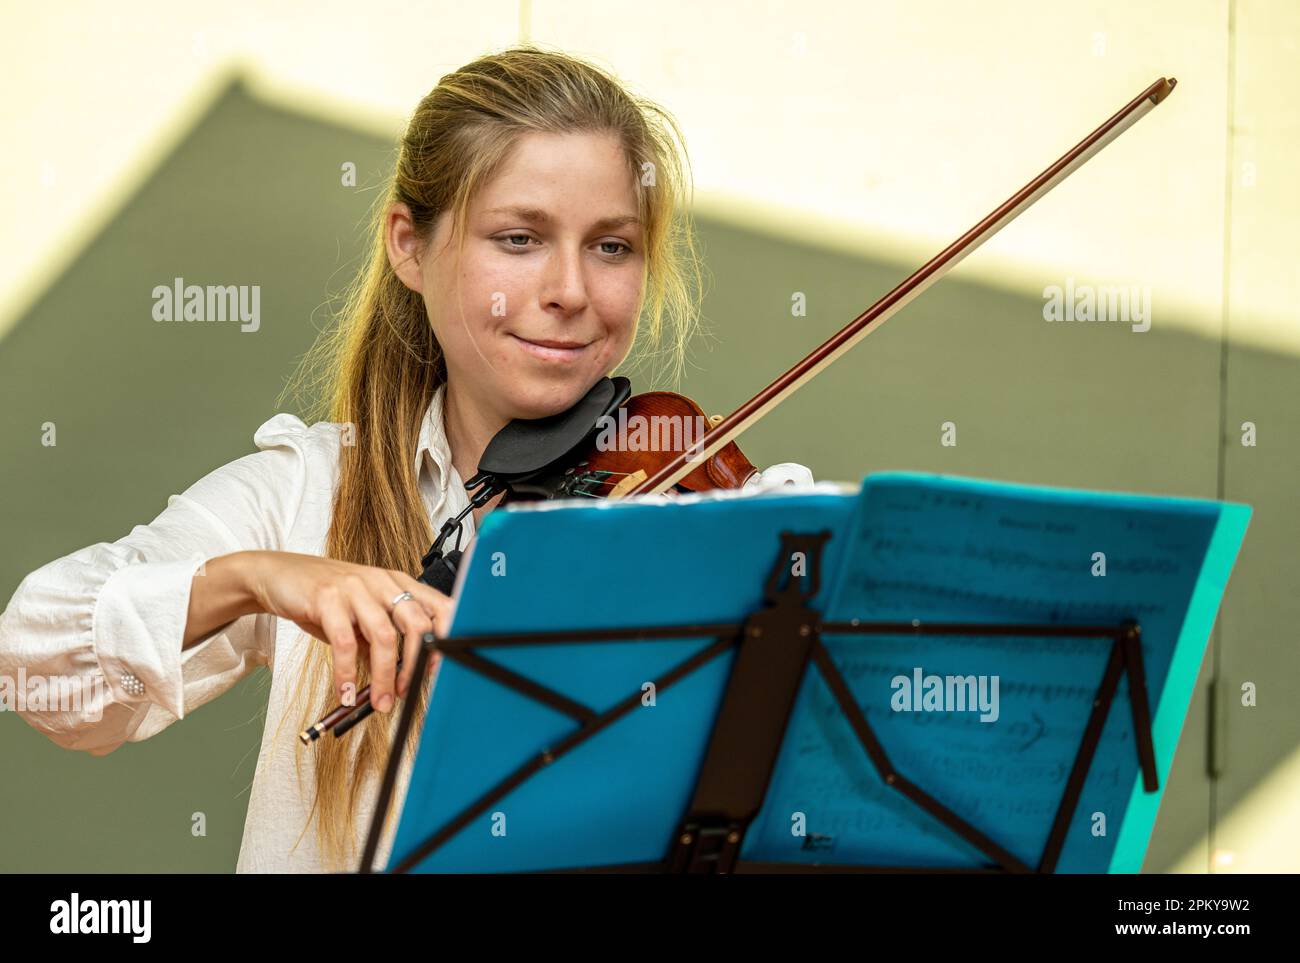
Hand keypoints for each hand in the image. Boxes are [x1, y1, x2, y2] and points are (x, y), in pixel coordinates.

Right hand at [243, 550, 451, 711]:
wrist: (280, 575)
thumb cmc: (326, 598)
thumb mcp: (362, 614)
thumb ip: (382, 639)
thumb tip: (401, 681)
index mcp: (399, 583)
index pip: (439, 607)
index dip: (447, 639)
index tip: (439, 671)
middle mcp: (382, 582)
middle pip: (417, 624)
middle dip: (417, 665)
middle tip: (408, 693)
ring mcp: (356, 588)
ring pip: (384, 637)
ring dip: (384, 677)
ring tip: (380, 702)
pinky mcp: (327, 598)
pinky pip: (345, 643)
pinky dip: (347, 673)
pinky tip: (345, 692)